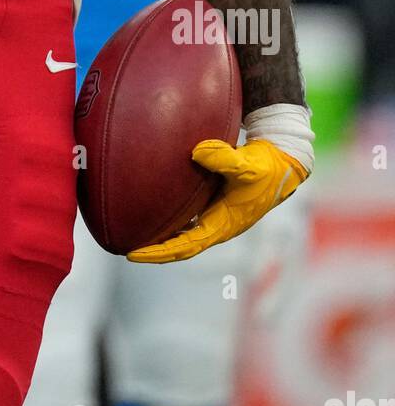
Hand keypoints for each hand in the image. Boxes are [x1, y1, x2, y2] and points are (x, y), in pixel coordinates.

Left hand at [127, 138, 306, 263]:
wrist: (283, 162)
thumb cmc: (267, 167)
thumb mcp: (248, 165)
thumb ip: (223, 159)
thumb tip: (196, 151)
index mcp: (223, 225)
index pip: (185, 246)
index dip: (159, 252)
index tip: (133, 254)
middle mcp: (217, 225)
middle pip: (179, 244)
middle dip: (153, 248)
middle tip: (122, 246)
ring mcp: (215, 215)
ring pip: (182, 231)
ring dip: (160, 234)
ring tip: (132, 230)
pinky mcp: (214, 202)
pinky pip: (187, 214)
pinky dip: (170, 214)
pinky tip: (152, 204)